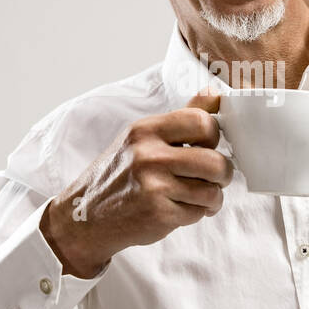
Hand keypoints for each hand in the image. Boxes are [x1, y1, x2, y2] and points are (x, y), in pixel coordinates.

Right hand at [39, 92, 233, 277]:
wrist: (85, 216)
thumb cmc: (120, 174)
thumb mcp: (142, 138)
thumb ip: (181, 118)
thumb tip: (215, 92)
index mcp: (146, 130)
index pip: (201, 121)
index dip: (213, 135)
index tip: (207, 146)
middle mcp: (149, 155)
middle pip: (216, 162)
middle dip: (222, 174)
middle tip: (214, 178)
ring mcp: (153, 187)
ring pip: (211, 192)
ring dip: (211, 198)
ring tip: (196, 196)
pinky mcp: (158, 214)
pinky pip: (198, 213)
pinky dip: (195, 213)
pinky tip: (179, 209)